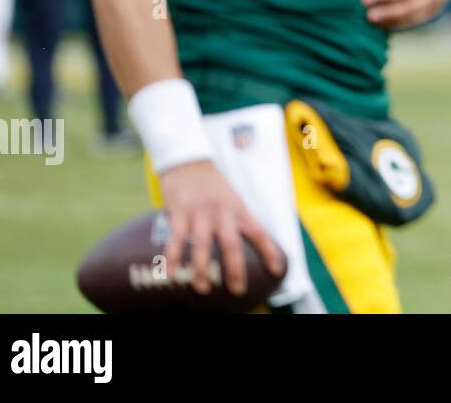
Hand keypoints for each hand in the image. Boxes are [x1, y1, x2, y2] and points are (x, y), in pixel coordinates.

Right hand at [157, 159, 284, 296]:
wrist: (189, 160)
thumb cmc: (213, 184)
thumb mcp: (233, 198)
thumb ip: (239, 219)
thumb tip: (251, 244)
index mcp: (239, 209)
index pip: (259, 232)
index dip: (269, 252)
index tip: (277, 270)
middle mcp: (222, 212)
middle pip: (232, 244)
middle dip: (235, 270)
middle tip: (237, 290)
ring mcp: (200, 213)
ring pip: (203, 245)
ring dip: (203, 269)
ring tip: (203, 289)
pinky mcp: (180, 212)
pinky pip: (176, 239)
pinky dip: (174, 258)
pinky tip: (172, 274)